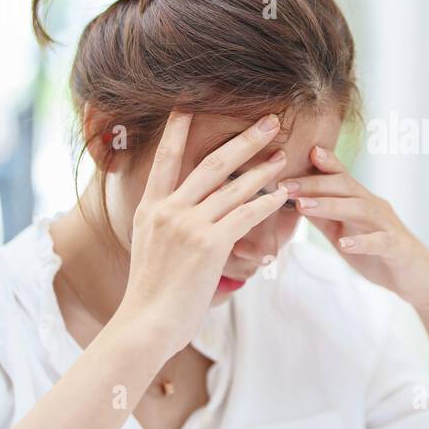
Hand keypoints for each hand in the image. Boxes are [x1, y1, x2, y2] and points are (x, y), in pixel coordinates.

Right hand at [117, 111, 288, 359]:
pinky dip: (267, 202)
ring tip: (283, 155)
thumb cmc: (151, 294)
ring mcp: (188, 226)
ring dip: (263, 169)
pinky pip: (245, 216)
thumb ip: (164, 226)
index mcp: (150, 209)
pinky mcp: (209, 245)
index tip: (188, 103)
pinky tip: (283, 194)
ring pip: (233, 188)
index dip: (178, 130)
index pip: (165, 158)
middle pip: (211, 164)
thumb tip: (181, 215)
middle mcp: (168, 210)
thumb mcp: (147, 249)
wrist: (145, 324)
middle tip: (268, 121)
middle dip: (243, 140)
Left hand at [283, 146, 428, 311]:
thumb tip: (295, 201)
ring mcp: (387, 226)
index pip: (340, 176)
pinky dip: (361, 242)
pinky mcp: (397, 248)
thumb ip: (325, 217)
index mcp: (361, 202)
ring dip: (330, 205)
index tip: (293, 157)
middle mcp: (375, 207)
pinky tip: (343, 244)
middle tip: (285, 186)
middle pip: (346, 187)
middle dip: (314, 184)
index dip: (320, 164)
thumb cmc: (378, 254)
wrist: (418, 278)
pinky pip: (379, 242)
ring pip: (359, 209)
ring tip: (304, 206)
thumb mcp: (345, 233)